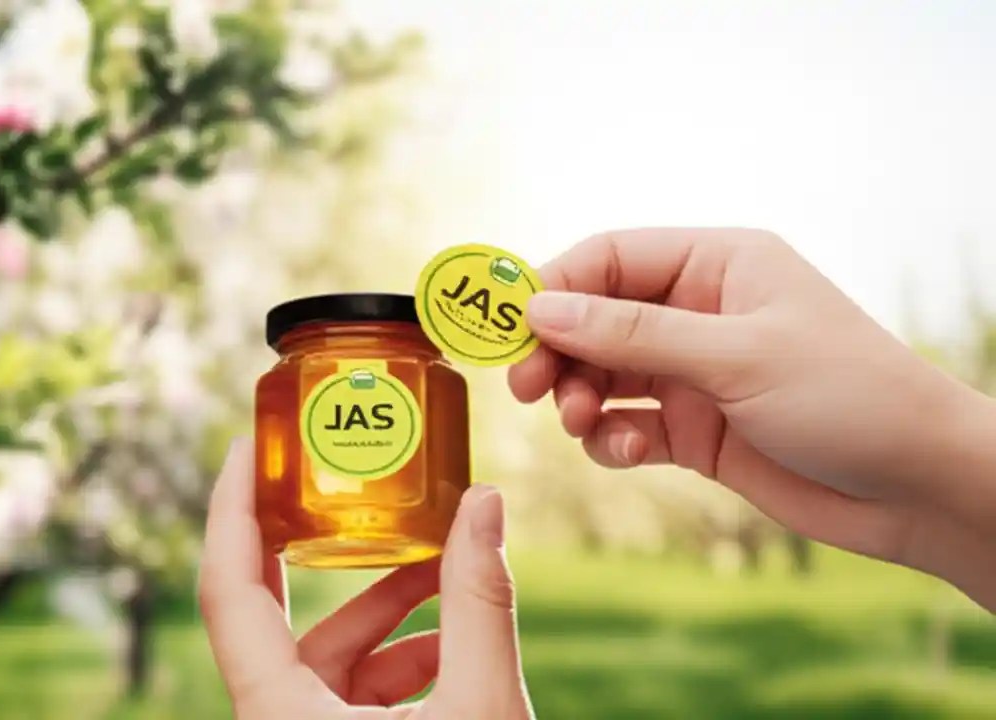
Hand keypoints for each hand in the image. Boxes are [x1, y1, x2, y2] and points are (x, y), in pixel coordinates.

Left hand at [199, 440, 534, 719]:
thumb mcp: (482, 707)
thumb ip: (480, 604)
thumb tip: (486, 502)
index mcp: (278, 712)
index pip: (227, 590)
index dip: (232, 508)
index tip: (251, 445)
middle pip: (277, 614)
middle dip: (316, 543)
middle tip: (335, 473)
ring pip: (326, 655)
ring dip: (385, 608)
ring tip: (444, 565)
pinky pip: (349, 691)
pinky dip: (398, 656)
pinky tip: (453, 635)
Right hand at [509, 228, 995, 608]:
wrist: (919, 488)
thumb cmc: (849, 396)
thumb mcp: (735, 356)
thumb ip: (632, 335)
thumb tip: (540, 309)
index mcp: (717, 264)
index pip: (610, 257)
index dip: (554, 286)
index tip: (510, 328)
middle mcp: (699, 311)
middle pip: (594, 318)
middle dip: (557, 350)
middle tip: (527, 389)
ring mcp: (695, 372)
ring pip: (603, 374)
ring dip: (579, 398)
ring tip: (579, 423)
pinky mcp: (696, 429)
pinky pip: (627, 424)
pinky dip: (611, 438)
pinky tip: (623, 453)